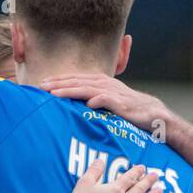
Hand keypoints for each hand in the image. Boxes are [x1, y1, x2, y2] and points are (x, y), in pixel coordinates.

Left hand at [42, 73, 165, 133]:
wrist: (151, 113)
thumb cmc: (127, 108)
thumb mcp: (106, 100)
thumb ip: (91, 98)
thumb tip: (74, 104)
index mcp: (99, 82)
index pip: (75, 79)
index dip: (58, 81)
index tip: (41, 85)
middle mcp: (104, 84)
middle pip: (77, 82)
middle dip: (58, 83)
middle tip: (41, 87)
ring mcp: (112, 93)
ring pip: (87, 89)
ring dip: (70, 91)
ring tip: (54, 94)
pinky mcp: (121, 104)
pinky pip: (108, 100)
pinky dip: (98, 100)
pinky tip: (87, 104)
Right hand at [68, 159, 162, 192]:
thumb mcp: (84, 184)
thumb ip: (94, 171)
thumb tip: (100, 160)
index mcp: (115, 189)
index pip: (129, 178)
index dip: (136, 172)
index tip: (143, 168)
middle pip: (139, 189)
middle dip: (148, 181)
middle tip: (156, 175)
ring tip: (160, 191)